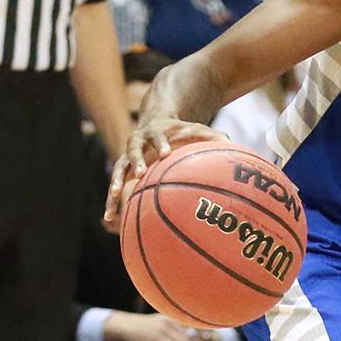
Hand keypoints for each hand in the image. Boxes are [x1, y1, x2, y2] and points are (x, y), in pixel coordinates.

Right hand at [102, 312, 213, 340]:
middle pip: (192, 334)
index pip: (194, 326)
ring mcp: (166, 329)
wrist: (127, 326)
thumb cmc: (146, 328)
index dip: (204, 335)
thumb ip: (175, 328)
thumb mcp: (162, 324)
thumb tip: (188, 335)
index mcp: (175, 317)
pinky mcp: (159, 338)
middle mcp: (173, 321)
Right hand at [103, 116, 227, 230]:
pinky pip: (115, 185)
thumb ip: (213, 136)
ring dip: (116, 181)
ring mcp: (127, 156)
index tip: (165, 154)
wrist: (156, 123)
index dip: (160, 144)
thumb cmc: (180, 131)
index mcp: (156, 132)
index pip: (157, 136)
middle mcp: (137, 142)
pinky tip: (108, 218)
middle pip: (133, 150)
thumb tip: (232, 143)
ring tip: (114, 197)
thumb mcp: (196, 129)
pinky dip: (111, 200)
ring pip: (119, 168)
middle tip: (140, 173)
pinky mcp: (123, 169)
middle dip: (136, 161)